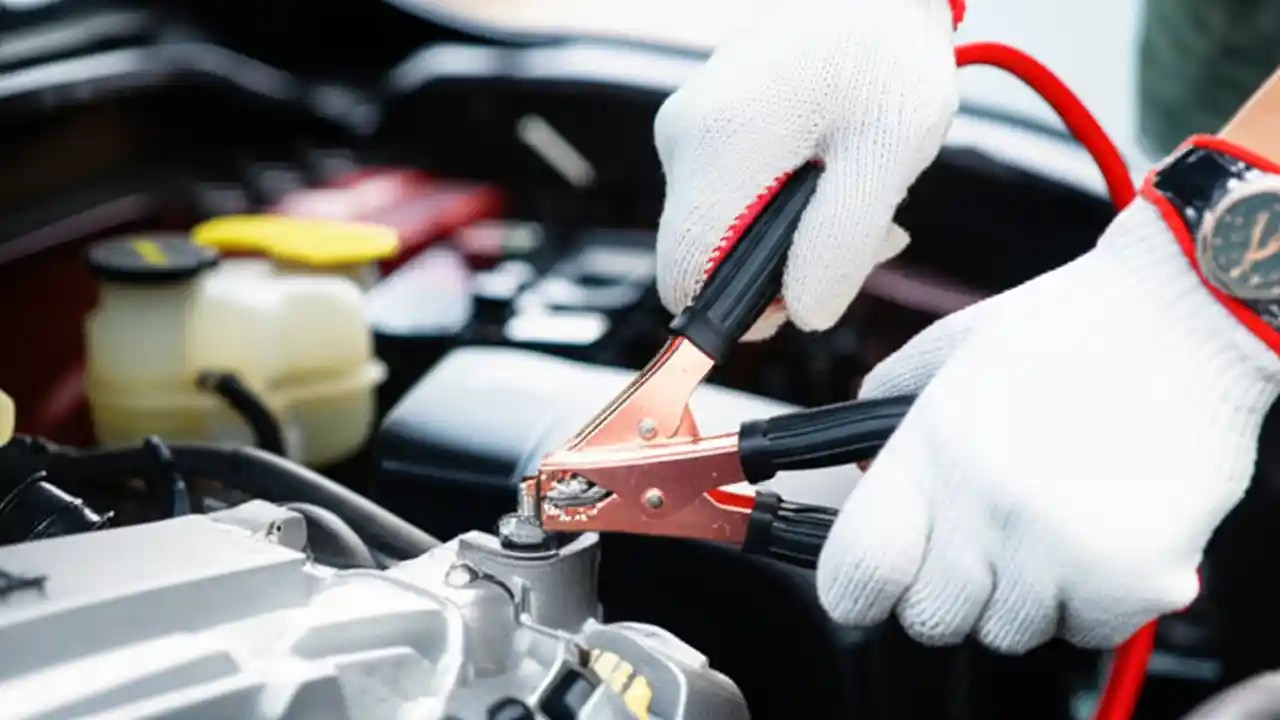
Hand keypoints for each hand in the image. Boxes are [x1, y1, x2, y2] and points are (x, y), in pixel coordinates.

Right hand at [654, 0, 956, 337]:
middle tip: (859, 235)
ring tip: (853, 194)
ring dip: (785, 236)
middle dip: (779, 268)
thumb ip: (842, 243)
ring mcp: (686, 129)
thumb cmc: (884, 55)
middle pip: (704, 256)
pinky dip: (775, 203)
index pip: (684, 275)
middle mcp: (683, 138)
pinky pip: (724, 194)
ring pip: (717, 228)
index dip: (737, 309)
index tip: (804, 293)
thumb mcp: (887, 154)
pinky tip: (827, 174)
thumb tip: (806, 315)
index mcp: (717, 147)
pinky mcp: (700, 127)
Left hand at [816, 200, 1279, 651]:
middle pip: (930, 618)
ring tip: (1059, 515)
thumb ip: (888, 414)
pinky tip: (1106, 530)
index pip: (857, 572)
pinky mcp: (1131, 578)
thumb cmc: (1070, 328)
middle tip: (990, 538)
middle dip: (952, 589)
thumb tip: (860, 473)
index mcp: (931, 449)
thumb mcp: (949, 351)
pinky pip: (1085, 631)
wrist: (1189, 317)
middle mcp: (986, 505)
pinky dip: (1095, 599)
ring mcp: (1057, 548)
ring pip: (1009, 631)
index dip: (857, 590)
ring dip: (1027, 593)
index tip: (871, 589)